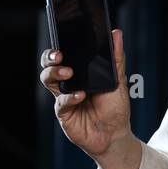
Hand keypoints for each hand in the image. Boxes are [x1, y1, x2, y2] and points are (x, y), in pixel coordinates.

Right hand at [39, 28, 133, 159]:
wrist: (115, 135)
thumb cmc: (115, 108)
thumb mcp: (119, 81)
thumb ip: (116, 59)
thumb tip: (116, 33)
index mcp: (80, 73)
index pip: (63, 56)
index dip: (58, 47)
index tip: (62, 39)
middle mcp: (68, 84)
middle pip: (50, 65)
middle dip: (50, 58)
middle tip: (59, 55)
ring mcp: (64, 97)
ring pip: (48, 80)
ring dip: (56, 73)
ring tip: (69, 72)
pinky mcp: (64, 113)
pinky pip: (61, 102)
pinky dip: (70, 97)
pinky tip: (80, 95)